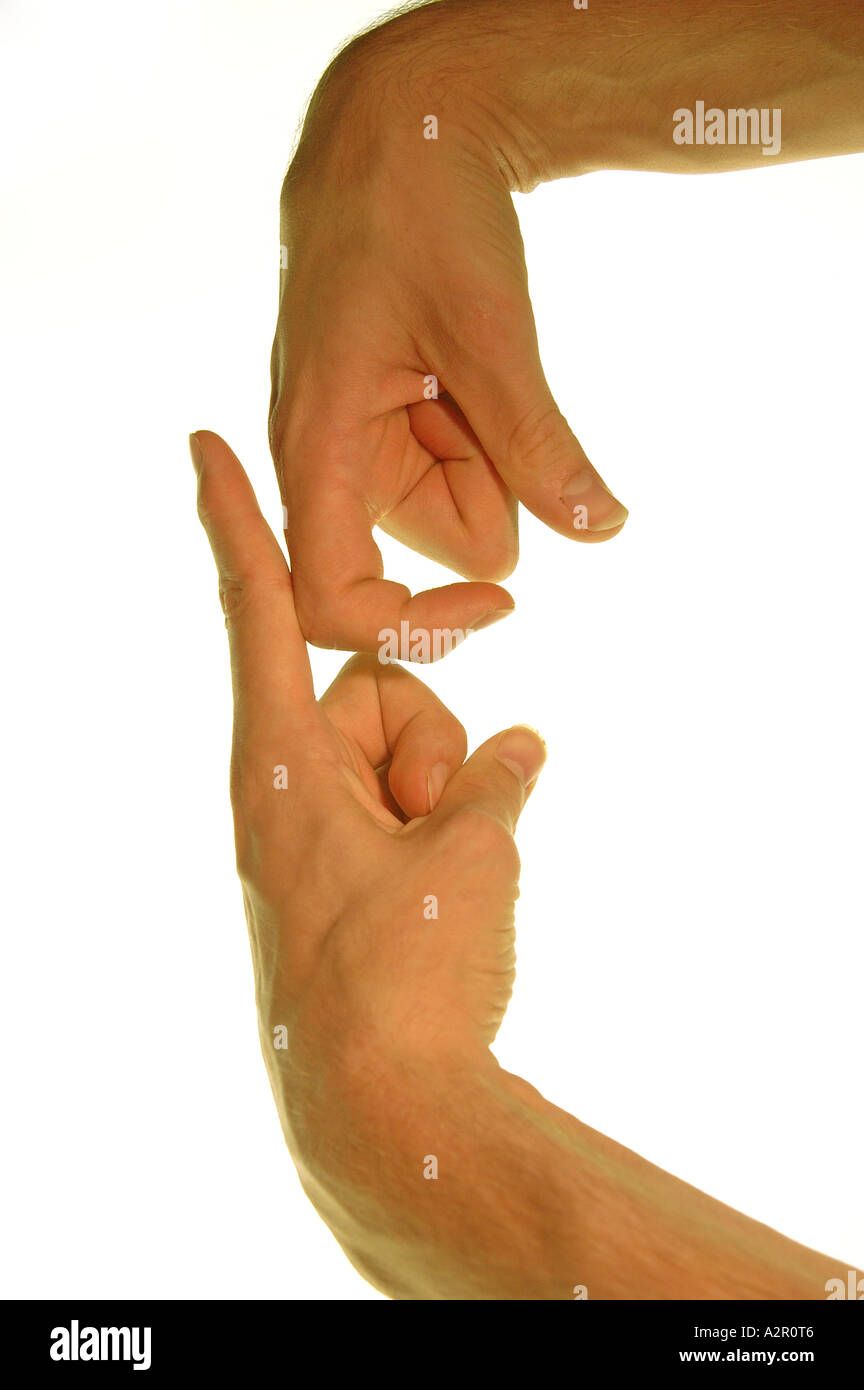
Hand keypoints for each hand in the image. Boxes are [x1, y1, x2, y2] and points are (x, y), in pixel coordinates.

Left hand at [190, 429, 545, 1090]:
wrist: (382, 1105)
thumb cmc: (402, 977)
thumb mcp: (470, 855)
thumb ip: (498, 780)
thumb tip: (522, 747)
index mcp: (278, 761)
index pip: (257, 609)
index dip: (236, 519)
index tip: (202, 441)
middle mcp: (283, 784)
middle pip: (376, 694)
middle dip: (430, 743)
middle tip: (434, 827)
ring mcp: (314, 831)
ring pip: (403, 754)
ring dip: (442, 797)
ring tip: (440, 875)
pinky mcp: (345, 872)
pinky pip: (406, 806)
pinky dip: (440, 825)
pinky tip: (450, 888)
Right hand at [268, 27, 626, 657]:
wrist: (396, 126)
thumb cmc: (417, 209)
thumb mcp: (487, 329)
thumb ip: (535, 442)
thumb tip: (600, 529)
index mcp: (316, 446)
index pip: (332, 601)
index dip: (415, 625)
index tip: (508, 598)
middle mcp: (325, 460)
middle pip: (431, 548)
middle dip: (489, 489)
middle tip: (487, 392)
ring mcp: (357, 444)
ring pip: (457, 507)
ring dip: (491, 451)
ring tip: (467, 359)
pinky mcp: (388, 425)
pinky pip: (459, 465)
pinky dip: (484, 429)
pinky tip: (463, 362)